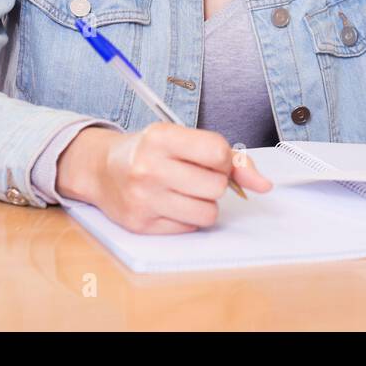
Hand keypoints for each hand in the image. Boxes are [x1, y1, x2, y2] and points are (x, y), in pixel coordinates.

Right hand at [56, 123, 271, 233]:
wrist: (102, 170)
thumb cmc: (150, 152)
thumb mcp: (182, 139)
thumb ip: (228, 157)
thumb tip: (263, 184)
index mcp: (161, 137)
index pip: (217, 152)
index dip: (224, 159)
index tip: (212, 159)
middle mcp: (149, 167)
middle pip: (216, 187)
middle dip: (215, 183)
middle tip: (197, 176)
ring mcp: (143, 198)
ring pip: (207, 213)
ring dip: (204, 204)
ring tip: (185, 191)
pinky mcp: (141, 224)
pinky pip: (189, 228)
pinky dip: (187, 218)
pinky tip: (170, 204)